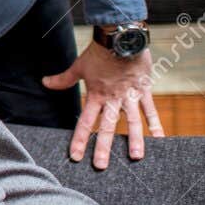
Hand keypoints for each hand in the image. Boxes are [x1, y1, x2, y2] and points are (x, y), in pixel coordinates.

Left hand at [42, 41, 161, 168]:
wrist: (120, 37)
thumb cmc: (99, 52)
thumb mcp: (79, 66)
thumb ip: (63, 79)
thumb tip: (45, 82)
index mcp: (95, 95)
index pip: (85, 122)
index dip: (80, 140)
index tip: (76, 156)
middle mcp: (112, 99)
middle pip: (107, 127)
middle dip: (104, 148)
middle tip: (101, 166)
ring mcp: (129, 96)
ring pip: (132, 122)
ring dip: (134, 140)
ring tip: (135, 158)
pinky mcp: (144, 90)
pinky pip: (150, 109)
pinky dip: (155, 124)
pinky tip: (160, 138)